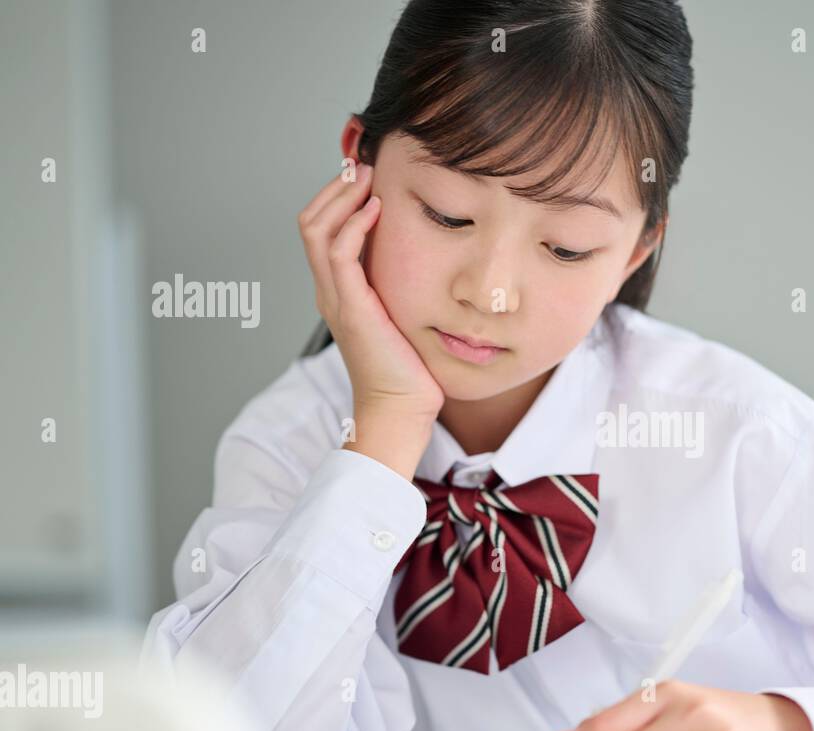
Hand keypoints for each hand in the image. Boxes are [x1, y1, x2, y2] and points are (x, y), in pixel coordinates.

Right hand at [297, 164, 444, 421]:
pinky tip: (377, 210)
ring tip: (367, 175)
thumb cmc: (410, 369)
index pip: (321, 230)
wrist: (401, 409)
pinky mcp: (351, 309)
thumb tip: (428, 257)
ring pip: (317, 230)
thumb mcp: (405, 315)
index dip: (337, 197)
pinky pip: (339, 254)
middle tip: (361, 163)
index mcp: (339, 291)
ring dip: (341, 197)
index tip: (365, 174)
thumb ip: (402, 287)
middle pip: (310, 222)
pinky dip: (354, 225)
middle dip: (334, 188)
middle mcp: (330, 292)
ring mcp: (336, 299)